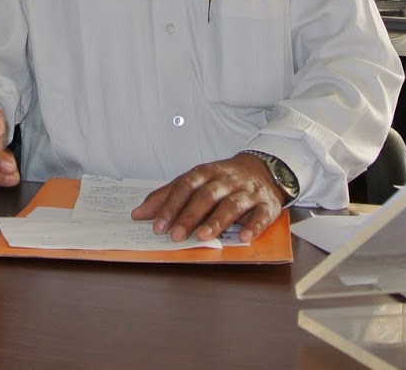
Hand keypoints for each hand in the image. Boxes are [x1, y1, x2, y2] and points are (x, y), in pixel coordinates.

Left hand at [131, 154, 284, 242]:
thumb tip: (138, 213)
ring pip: (232, 204)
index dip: (170, 205)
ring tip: (203, 237)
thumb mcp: (195, 181)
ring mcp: (248, 192)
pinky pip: (261, 215)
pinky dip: (254, 226)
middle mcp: (226, 180)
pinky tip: (244, 238)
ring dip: (217, 221)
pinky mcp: (267, 204)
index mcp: (206, 173)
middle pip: (206, 196)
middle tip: (175, 236)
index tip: (157, 225)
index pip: (185, 186)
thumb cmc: (224, 179)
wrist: (264, 168)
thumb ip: (167, 196)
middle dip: (189, 216)